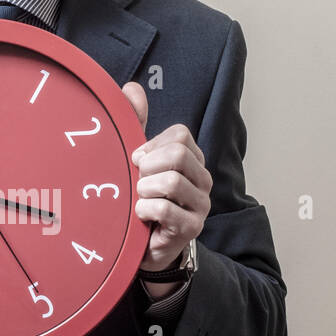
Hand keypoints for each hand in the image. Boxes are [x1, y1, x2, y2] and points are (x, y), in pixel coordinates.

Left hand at [122, 84, 211, 287]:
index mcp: (192, 159)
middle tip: (137, 182)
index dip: (151, 145)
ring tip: (139, 200)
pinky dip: (144, 210)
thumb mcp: (136, 162)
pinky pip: (164, 208)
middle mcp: (202, 179)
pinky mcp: (192, 228)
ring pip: (171, 181)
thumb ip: (135, 124)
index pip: (179, 135)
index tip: (137, 161)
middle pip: (177, 155)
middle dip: (147, 167)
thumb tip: (132, 88)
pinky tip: (141, 217)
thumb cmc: (140, 200)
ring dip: (144, 190)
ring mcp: (201, 204)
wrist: (142, 247)